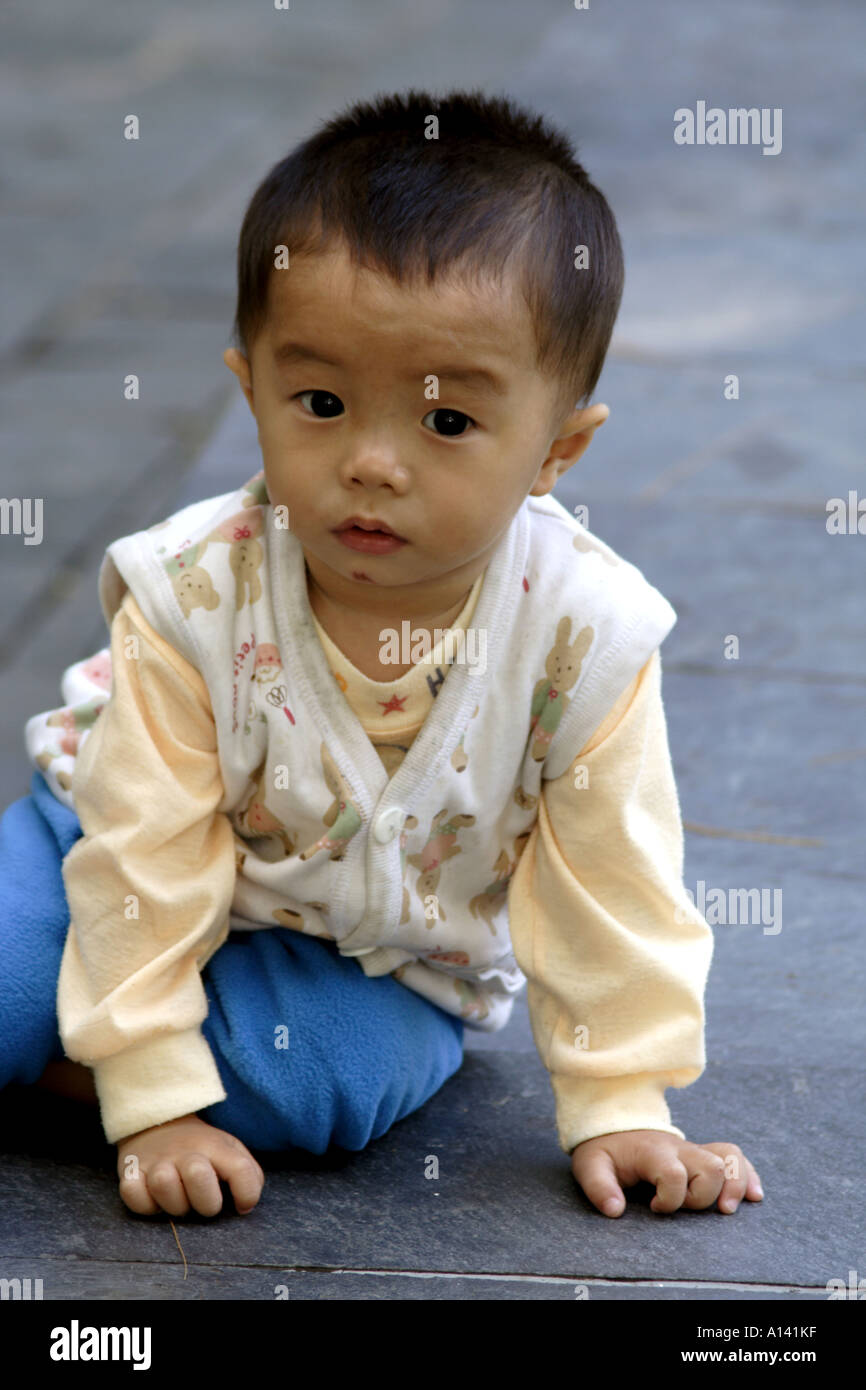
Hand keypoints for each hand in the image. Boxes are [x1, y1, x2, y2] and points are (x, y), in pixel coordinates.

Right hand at [116, 1113, 264, 1217]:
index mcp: (215, 1146)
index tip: (242, 1206)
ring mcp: (156, 1160)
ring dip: (173, 1203)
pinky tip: (153, 1197)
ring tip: (177, 1198)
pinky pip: (133, 1194)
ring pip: (163, 1185)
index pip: (240, 1169)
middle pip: (198, 1175)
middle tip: (202, 1201)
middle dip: (206, 1202)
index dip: (247, 1194)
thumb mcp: (229, 1151)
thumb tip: (245, 1206)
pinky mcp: (130, 1171)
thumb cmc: (200, 1150)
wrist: (159, 1123)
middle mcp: (185, 1151)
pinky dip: (143, 1203)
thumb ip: (247, 1175)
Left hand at [571, 1129, 763, 1216]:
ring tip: (726, 1209)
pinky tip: (754, 1196)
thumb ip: (599, 1186)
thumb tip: (615, 1211)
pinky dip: (747, 1175)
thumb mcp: (590, 1165)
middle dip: (702, 1197)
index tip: (652, 1206)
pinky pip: (734, 1156)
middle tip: (683, 1207)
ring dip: (734, 1185)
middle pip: (710, 1167)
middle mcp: (679, 1148)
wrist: (614, 1122)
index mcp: (653, 1152)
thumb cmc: (606, 1149)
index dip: (668, 1199)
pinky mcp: (701, 1154)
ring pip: (729, 1158)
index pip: (674, 1174)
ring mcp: (693, 1150)